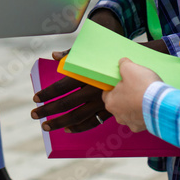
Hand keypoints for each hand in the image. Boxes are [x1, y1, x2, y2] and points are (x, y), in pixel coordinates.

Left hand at [29, 9, 122, 131]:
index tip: (35, 99)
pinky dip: (79, 127)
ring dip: (60, 122)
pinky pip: (92, 122)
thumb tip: (53, 55)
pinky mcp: (111, 111)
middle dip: (48, 111)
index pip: (61, 87)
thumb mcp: (92, 51)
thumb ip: (71, 54)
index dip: (47, 94)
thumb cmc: (115, 55)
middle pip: (66, 104)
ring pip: (77, 116)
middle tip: (34, 115)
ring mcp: (102, 103)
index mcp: (87, 75)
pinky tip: (69, 129)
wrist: (145, 63)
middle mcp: (93, 91)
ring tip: (46, 126)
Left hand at [101, 58, 161, 131]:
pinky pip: (141, 118)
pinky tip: (150, 105)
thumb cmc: (143, 87)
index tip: (122, 81)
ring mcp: (131, 123)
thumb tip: (123, 63)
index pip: (107, 92)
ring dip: (135, 105)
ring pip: (130, 112)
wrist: (162, 104)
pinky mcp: (143, 127)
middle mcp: (118, 116)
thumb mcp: (130, 68)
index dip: (114, 85)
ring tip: (145, 96)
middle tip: (135, 87)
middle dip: (125, 95)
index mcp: (110, 102)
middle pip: (119, 103)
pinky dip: (145, 112)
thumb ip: (123, 64)